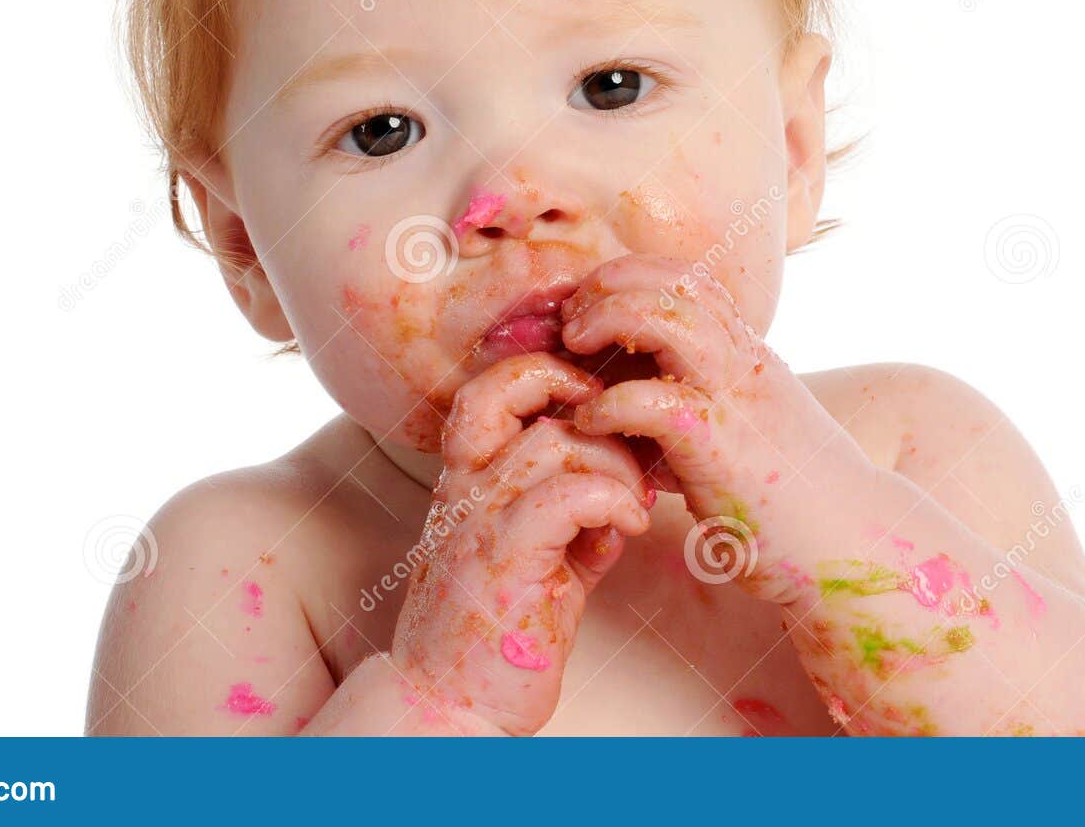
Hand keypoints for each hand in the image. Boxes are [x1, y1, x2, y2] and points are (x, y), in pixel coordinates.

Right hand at [388, 353, 652, 734]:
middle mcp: (463, 489)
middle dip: (591, 405)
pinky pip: (569, 495)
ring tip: (637, 501)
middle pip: (522, 395)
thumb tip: (618, 508)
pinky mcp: (504, 558)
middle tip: (631, 445)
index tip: (595, 405)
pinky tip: (631, 529)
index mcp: (464, 482)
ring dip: (616, 464)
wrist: (447, 712)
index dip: (544, 374)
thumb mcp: (535, 568)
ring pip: (558, 442)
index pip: (489, 387)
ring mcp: (478, 520)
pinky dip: (613, 501)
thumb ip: (569, 527)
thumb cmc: (490, 643)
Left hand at [560, 254, 863, 607]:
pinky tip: (587, 420)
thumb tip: (637, 394)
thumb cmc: (792, 497)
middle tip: (568, 319)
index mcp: (748, 353)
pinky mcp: (721, 447)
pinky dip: (608, 402)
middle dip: (608, 285)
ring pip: (666, 318)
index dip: (630, 275)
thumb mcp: (745, 428)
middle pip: (672, 280)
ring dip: (607, 320)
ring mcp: (735, 399)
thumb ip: (699, 401)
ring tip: (573, 348)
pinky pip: (654, 400)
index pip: (687, 276)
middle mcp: (744, 361)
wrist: (853, 545)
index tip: (589, 303)